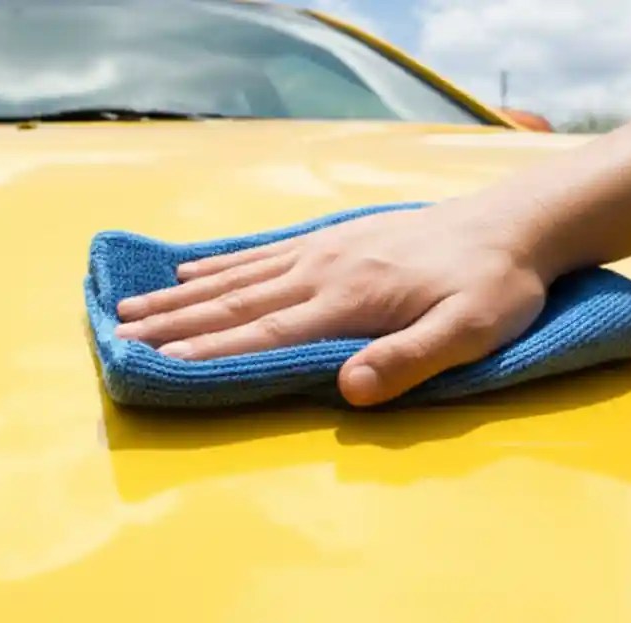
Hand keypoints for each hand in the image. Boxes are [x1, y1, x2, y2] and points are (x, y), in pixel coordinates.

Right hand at [114, 204, 551, 406]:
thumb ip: (410, 360)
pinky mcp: (329, 239)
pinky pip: (260, 253)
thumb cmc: (495, 288)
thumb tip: (347, 389)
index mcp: (350, 301)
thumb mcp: (472, 332)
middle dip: (174, 323)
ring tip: (134, 307)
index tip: (159, 363)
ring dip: (182, 297)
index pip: (266, 331)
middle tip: (119, 335)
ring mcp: (321, 251)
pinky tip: (190, 273)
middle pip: (234, 303)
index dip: (211, 351)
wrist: (511, 224)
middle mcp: (322, 272)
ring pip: (237, 277)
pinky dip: (219, 264)